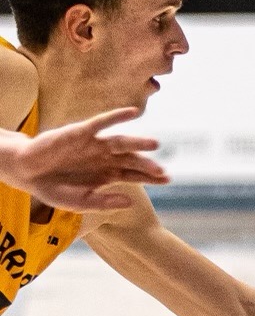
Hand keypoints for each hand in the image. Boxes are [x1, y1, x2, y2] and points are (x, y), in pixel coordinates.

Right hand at [0, 107, 168, 210]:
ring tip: (155, 144)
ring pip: (121, 142)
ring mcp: (94, 144)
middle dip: (147, 165)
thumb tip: (129, 202)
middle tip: (162, 171)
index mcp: (108, 175)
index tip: (167, 179)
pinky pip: (101, 122)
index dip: (151, 177)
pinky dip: (117, 116)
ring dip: (137, 143)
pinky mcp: (80, 132)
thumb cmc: (54, 188)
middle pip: (132, 160)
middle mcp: (105, 158)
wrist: (27, 172)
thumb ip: (103, 203)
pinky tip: (133, 112)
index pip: (135, 175)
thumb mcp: (79, 202)